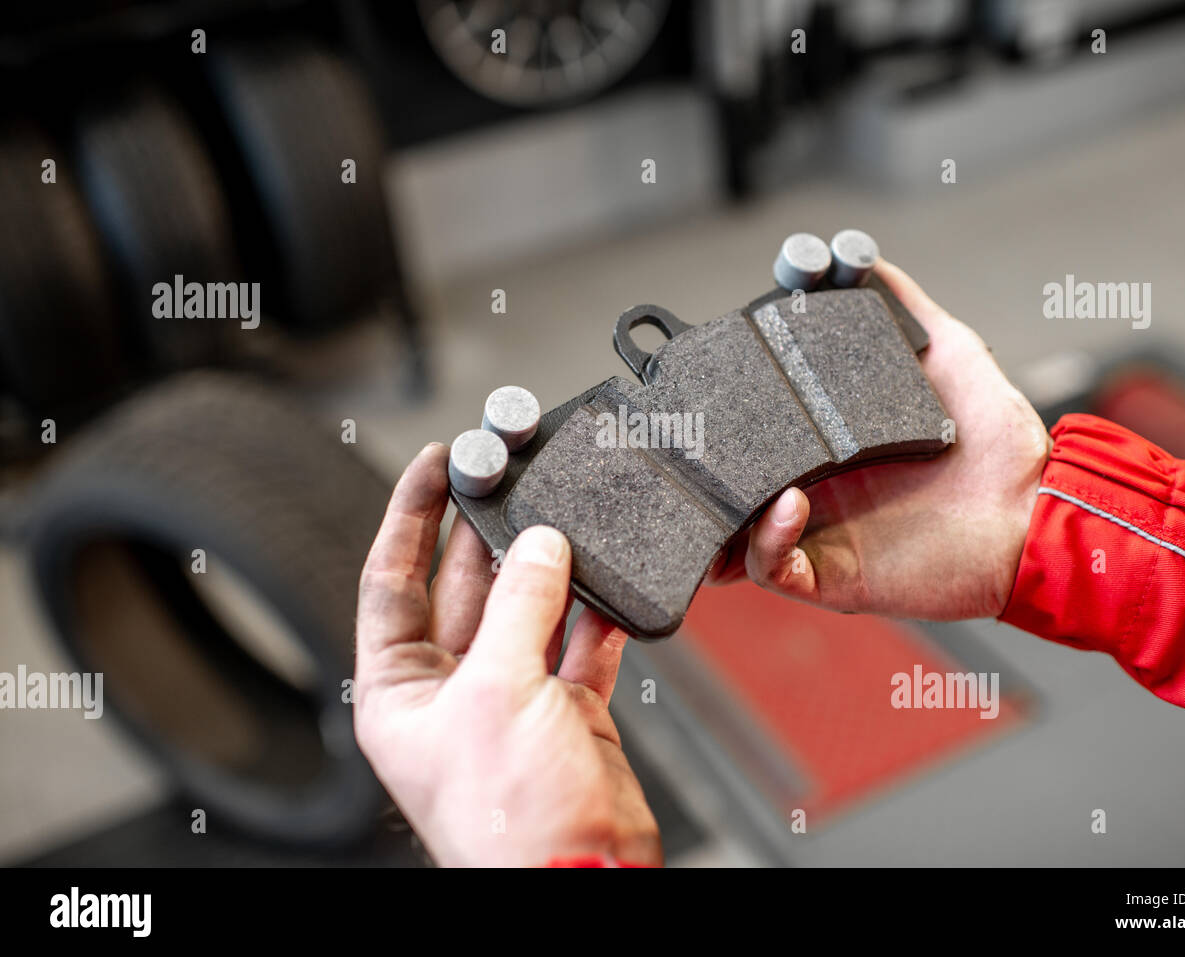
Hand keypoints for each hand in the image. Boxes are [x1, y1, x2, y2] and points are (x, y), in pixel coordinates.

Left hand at [353, 444, 660, 866]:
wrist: (584, 878)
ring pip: (528, 609)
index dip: (409, 517)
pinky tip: (608, 578)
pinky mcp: (566, 710)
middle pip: (465, 588)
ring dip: (548, 567)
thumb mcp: (499, 694)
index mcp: (400, 692)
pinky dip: (597, 612)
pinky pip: (580, 642)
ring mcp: (512, 698)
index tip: (433, 463)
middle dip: (488, 532)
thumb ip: (521, 609)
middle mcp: (451, 690)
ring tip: (563, 513)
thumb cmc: (510, 824)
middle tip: (509, 475)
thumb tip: (540, 547)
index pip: (391, 582)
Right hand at [707, 260, 1050, 620]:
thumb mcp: (949, 355)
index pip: (762, 439)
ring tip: (729, 481)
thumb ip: (906, 310)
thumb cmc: (1000, 447)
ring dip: (723, 515)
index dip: (729, 423)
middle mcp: (821, 494)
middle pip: (738, 490)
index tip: (712, 390)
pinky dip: (769, 538)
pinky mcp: (835, 576)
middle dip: (707, 476)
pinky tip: (788, 501)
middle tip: (691, 443)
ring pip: (740, 536)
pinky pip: (776, 567)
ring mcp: (823, 536)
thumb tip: (867, 261)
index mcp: (834, 449)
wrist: (1033, 510)